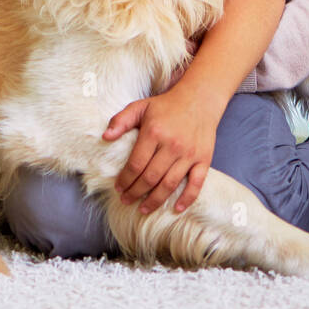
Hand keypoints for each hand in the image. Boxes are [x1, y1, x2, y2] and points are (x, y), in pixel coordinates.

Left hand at [103, 80, 219, 214]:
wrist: (199, 99)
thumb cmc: (166, 105)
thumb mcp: (140, 106)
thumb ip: (121, 120)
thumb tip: (105, 137)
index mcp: (154, 132)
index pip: (136, 164)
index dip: (125, 179)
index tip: (118, 188)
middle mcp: (172, 145)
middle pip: (150, 177)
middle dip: (135, 192)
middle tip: (126, 200)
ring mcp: (189, 154)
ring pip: (170, 184)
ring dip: (155, 200)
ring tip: (143, 209)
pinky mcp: (204, 159)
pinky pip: (196, 184)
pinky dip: (186, 199)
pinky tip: (176, 209)